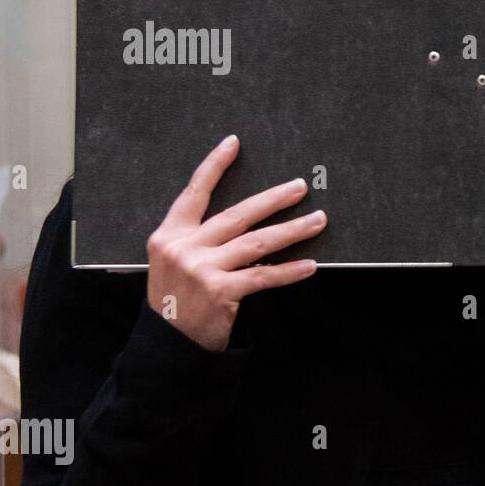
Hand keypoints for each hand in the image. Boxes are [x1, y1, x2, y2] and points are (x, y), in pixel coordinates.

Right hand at [146, 135, 325, 351]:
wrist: (166, 342)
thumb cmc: (175, 300)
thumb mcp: (173, 263)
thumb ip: (199, 240)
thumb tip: (249, 221)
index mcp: (169, 235)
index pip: (194, 193)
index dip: (214, 166)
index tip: (233, 143)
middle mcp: (184, 247)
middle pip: (237, 215)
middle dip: (273, 199)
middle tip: (300, 187)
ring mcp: (201, 270)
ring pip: (257, 242)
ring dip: (292, 230)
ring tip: (318, 220)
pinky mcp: (220, 292)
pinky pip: (263, 276)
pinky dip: (289, 271)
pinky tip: (310, 265)